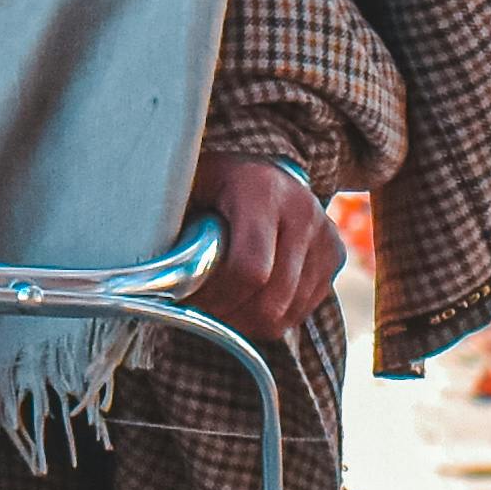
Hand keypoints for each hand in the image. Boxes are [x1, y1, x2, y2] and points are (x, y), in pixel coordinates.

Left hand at [189, 151, 346, 342]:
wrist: (256, 169)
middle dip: (230, 316)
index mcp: (261, 188)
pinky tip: (247, 295)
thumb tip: (156, 281)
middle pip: (271, 300)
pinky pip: (300, 312)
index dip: (215, 299)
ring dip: (247, 319)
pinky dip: (269, 316)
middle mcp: (302, 209)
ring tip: (221, 300)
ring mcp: (324, 233)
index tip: (188, 299)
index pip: (249, 270)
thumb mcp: (183, 193)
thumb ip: (174, 230)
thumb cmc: (207, 186)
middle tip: (202, 309)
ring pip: (286, 313)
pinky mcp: (334, 255)